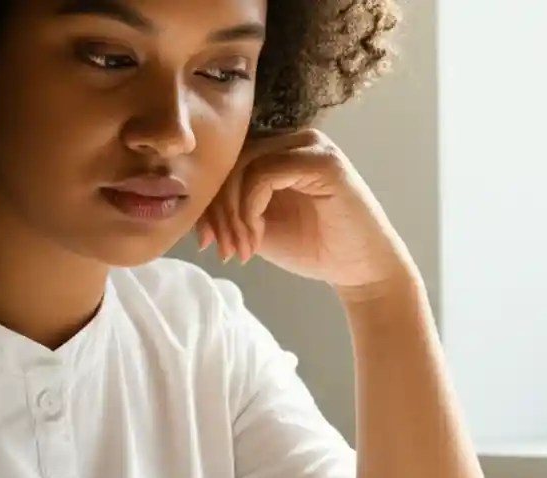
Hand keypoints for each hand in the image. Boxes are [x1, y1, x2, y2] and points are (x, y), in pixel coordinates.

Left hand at [196, 128, 415, 292]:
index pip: (227, 162)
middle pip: (231, 161)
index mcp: (277, 151)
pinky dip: (251, 207)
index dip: (209, 201)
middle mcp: (294, 140)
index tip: (206, 242)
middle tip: (220, 248)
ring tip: (241, 248)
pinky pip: (266, 173)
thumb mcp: (257, 226)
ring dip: (233, 213)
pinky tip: (257, 235)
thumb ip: (229, 209)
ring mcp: (310, 146)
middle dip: (217, 210)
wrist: (360, 269)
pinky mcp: (324, 162)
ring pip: (244, 166)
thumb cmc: (313, 247)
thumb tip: (186, 205)